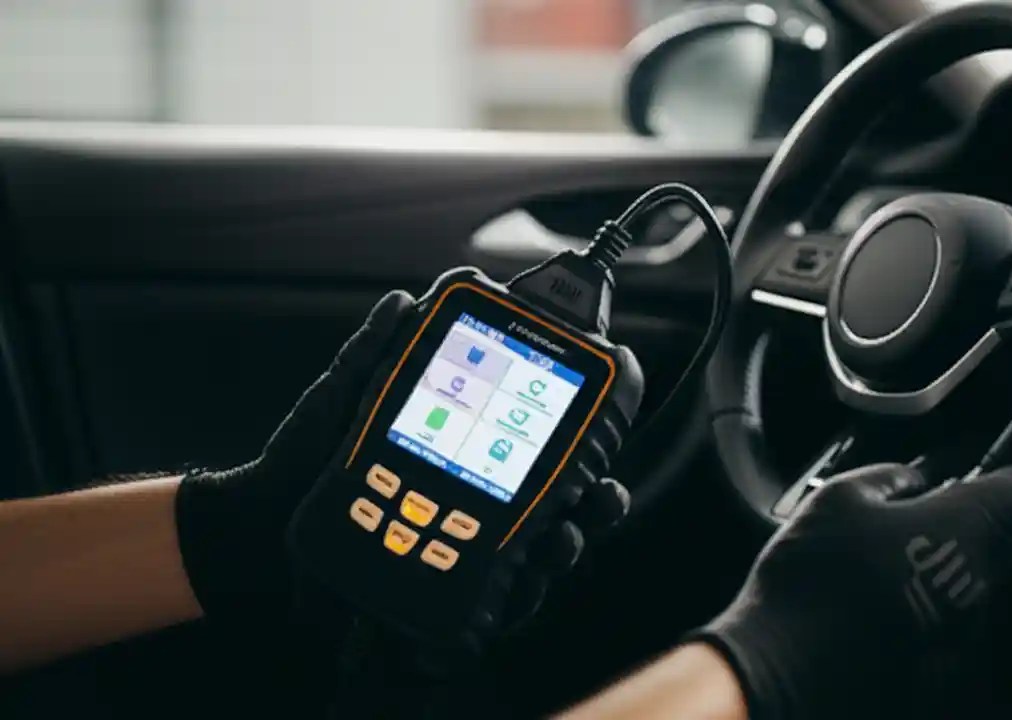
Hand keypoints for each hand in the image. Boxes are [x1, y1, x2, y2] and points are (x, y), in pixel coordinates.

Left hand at [174, 291, 629, 630]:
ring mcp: (463, 550)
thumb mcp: (345, 395)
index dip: (579, 442)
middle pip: (559, 504)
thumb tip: (404, 300)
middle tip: (601, 494)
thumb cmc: (304, 457)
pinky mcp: (441, 592)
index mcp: (467, 450)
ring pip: (540, 555)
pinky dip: (521, 597)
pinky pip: (496, 602)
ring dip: (569, 547)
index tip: (597, 433)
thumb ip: (377, 350)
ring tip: (566, 539)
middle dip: (596, 502)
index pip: (539, 445)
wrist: (258, 524)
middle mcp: (476, 501)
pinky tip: (527, 581)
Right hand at [694, 460, 1011, 717]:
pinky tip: (894, 602)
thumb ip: (886, 480)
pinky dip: (936, 604)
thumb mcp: (839, 499)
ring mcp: (966, 630)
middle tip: (952, 509)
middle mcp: (980, 580)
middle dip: (988, 523)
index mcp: (964, 526)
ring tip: (908, 559)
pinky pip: (956, 622)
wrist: (794, 670)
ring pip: (978, 584)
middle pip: (1007, 542)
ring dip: (955, 566)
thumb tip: (913, 479)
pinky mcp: (947, 668)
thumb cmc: (817, 576)